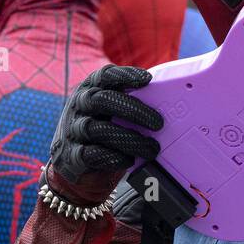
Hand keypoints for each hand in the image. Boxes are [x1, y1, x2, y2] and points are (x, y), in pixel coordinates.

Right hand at [49, 65, 162, 188]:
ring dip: (130, 139)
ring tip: (152, 148)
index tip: (147, 79)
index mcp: (91, 89)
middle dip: (134, 110)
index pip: (105, 75)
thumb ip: (132, 104)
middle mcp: (80, 106)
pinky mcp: (72, 155)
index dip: (125, 75)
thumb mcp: (114, 113)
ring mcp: (73, 130)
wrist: (78, 167)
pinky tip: (129, 160)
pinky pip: (92, 154)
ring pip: (100, 129)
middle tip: (159, 123)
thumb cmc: (105, 131)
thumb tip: (171, 104)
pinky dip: (114, 157)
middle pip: (103, 100)